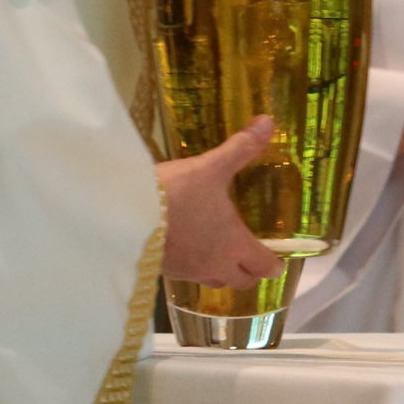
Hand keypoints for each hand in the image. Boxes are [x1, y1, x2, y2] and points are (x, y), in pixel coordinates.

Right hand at [156, 117, 285, 287]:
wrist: (126, 215)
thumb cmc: (176, 193)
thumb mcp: (211, 167)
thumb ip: (241, 148)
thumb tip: (268, 122)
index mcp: (233, 244)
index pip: (262, 266)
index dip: (272, 265)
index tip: (277, 261)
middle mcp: (215, 264)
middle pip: (241, 281)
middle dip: (250, 271)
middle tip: (252, 257)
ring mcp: (189, 271)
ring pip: (215, 281)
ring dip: (223, 272)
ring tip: (221, 253)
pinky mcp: (166, 271)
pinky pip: (190, 275)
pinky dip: (196, 267)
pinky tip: (189, 247)